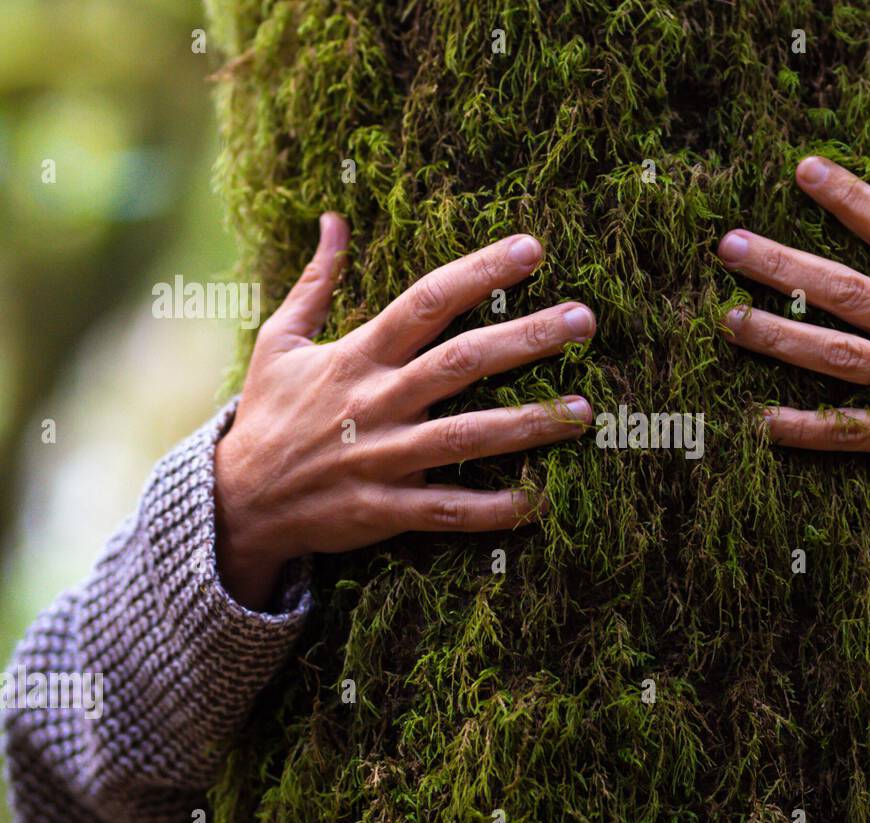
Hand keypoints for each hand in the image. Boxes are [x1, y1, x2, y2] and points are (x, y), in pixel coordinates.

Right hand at [214, 214, 595, 609]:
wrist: (237, 501)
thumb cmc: (270, 415)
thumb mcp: (281, 341)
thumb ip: (316, 281)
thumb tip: (334, 219)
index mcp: (357, 356)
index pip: (426, 302)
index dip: (479, 273)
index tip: (532, 249)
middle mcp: (376, 402)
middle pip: (461, 362)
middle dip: (526, 338)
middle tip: (585, 319)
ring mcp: (383, 458)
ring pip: (466, 437)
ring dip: (528, 423)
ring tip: (584, 410)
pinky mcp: (384, 509)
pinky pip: (447, 509)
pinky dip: (493, 508)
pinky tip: (540, 501)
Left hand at [715, 157, 869, 567]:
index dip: (852, 200)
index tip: (805, 169)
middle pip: (851, 292)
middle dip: (787, 267)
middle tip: (730, 246)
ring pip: (843, 357)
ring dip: (782, 338)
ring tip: (729, 321)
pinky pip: (856, 431)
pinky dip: (810, 428)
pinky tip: (762, 421)